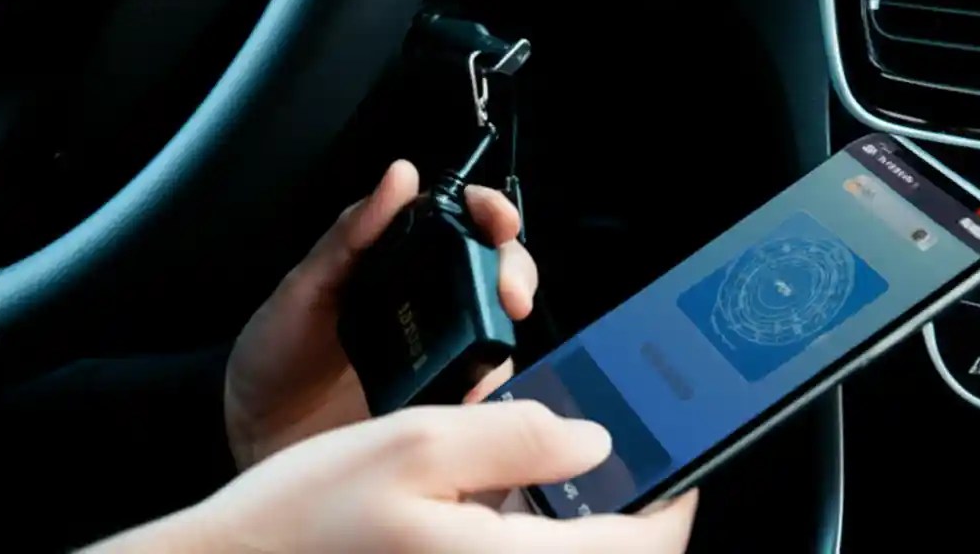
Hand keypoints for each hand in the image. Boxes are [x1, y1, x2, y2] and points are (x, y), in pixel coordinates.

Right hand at [91, 402, 698, 553]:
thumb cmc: (301, 521)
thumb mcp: (412, 446)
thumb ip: (515, 436)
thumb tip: (594, 440)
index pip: (645, 547)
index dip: (675, 498)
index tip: (677, 457)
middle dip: (628, 515)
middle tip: (608, 457)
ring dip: (579, 530)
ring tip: (552, 473)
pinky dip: (530, 542)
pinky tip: (499, 507)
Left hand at [224, 161, 538, 468]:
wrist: (255, 434)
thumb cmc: (274, 352)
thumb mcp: (305, 286)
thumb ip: (352, 232)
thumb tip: (401, 174)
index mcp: (397, 259)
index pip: (460, 219)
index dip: (489, 212)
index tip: (498, 221)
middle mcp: (429, 301)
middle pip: (497, 271)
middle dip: (515, 273)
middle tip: (509, 295)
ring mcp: (440, 354)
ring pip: (499, 329)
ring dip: (505, 332)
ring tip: (490, 344)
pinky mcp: (443, 404)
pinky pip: (484, 392)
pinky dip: (490, 391)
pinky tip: (473, 394)